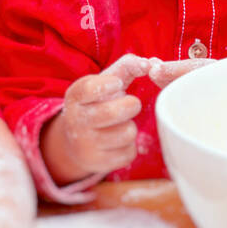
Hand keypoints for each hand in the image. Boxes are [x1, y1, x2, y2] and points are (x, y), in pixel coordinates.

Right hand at [43, 53, 150, 182]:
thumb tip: (151, 64)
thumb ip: (128, 66)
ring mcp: (85, 145)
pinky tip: (118, 141)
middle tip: (131, 103)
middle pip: (113, 112)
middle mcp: (76, 121)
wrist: (75, 141)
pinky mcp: (98, 163)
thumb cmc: (98, 102)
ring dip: (131, 127)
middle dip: (130, 105)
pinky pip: (128, 153)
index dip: (107, 85)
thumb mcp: (105, 81)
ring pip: (127, 133)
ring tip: (121, 124)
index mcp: (76, 96)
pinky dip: (129, 146)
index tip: (118, 84)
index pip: (88, 89)